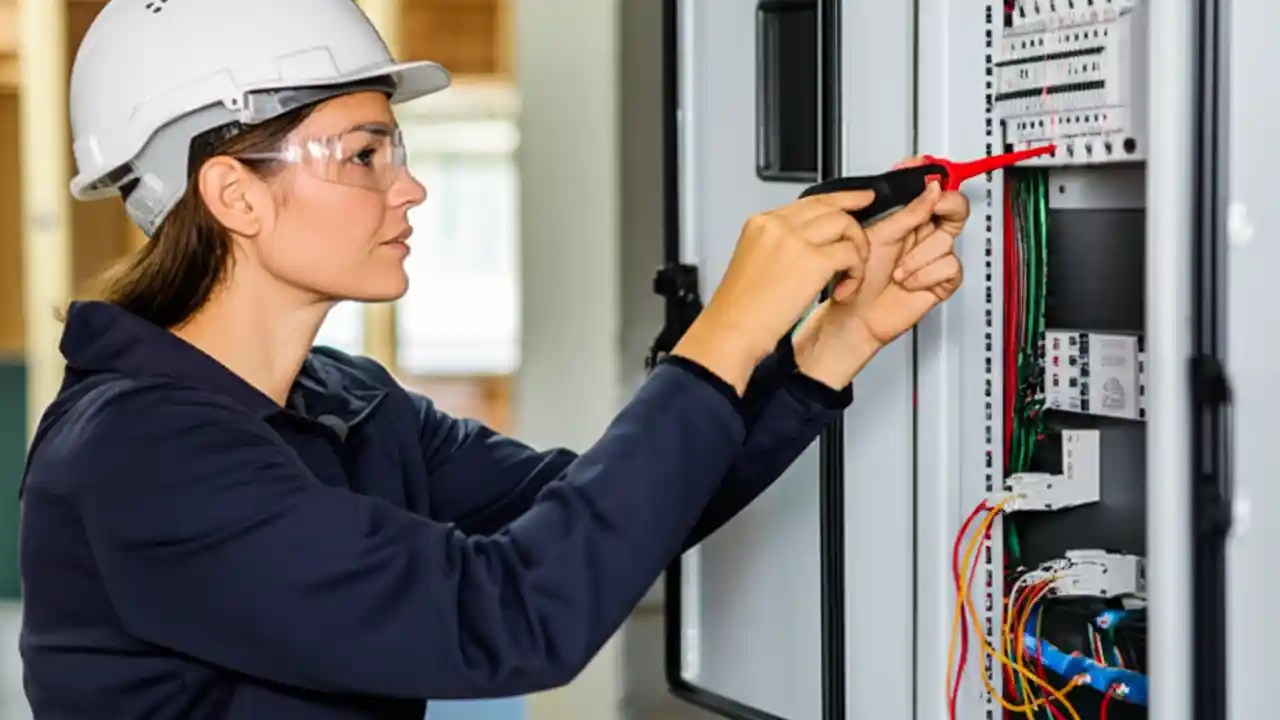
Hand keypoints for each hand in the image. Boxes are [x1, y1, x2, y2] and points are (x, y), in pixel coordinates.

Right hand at [672, 191, 875, 394]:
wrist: (732, 331)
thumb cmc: (740, 309)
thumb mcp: (752, 263)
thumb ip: (778, 246)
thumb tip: (807, 244)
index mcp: (760, 223)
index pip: (808, 201)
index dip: (839, 199)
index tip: (858, 200)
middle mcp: (777, 225)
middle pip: (830, 206)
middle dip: (855, 222)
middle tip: (865, 237)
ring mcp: (794, 240)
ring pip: (846, 224)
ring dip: (857, 250)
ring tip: (849, 275)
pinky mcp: (813, 260)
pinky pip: (851, 253)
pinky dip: (855, 273)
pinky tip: (844, 289)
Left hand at [854, 181, 967, 344]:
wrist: (855, 315)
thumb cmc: (856, 278)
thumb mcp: (878, 236)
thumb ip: (908, 212)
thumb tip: (932, 189)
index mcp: (906, 218)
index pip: (931, 190)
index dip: (936, 179)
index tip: (931, 176)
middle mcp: (922, 234)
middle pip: (955, 208)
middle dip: (945, 207)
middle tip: (933, 211)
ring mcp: (932, 256)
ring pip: (947, 240)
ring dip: (918, 257)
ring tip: (898, 270)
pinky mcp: (941, 280)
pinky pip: (950, 266)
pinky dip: (925, 275)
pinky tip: (908, 282)